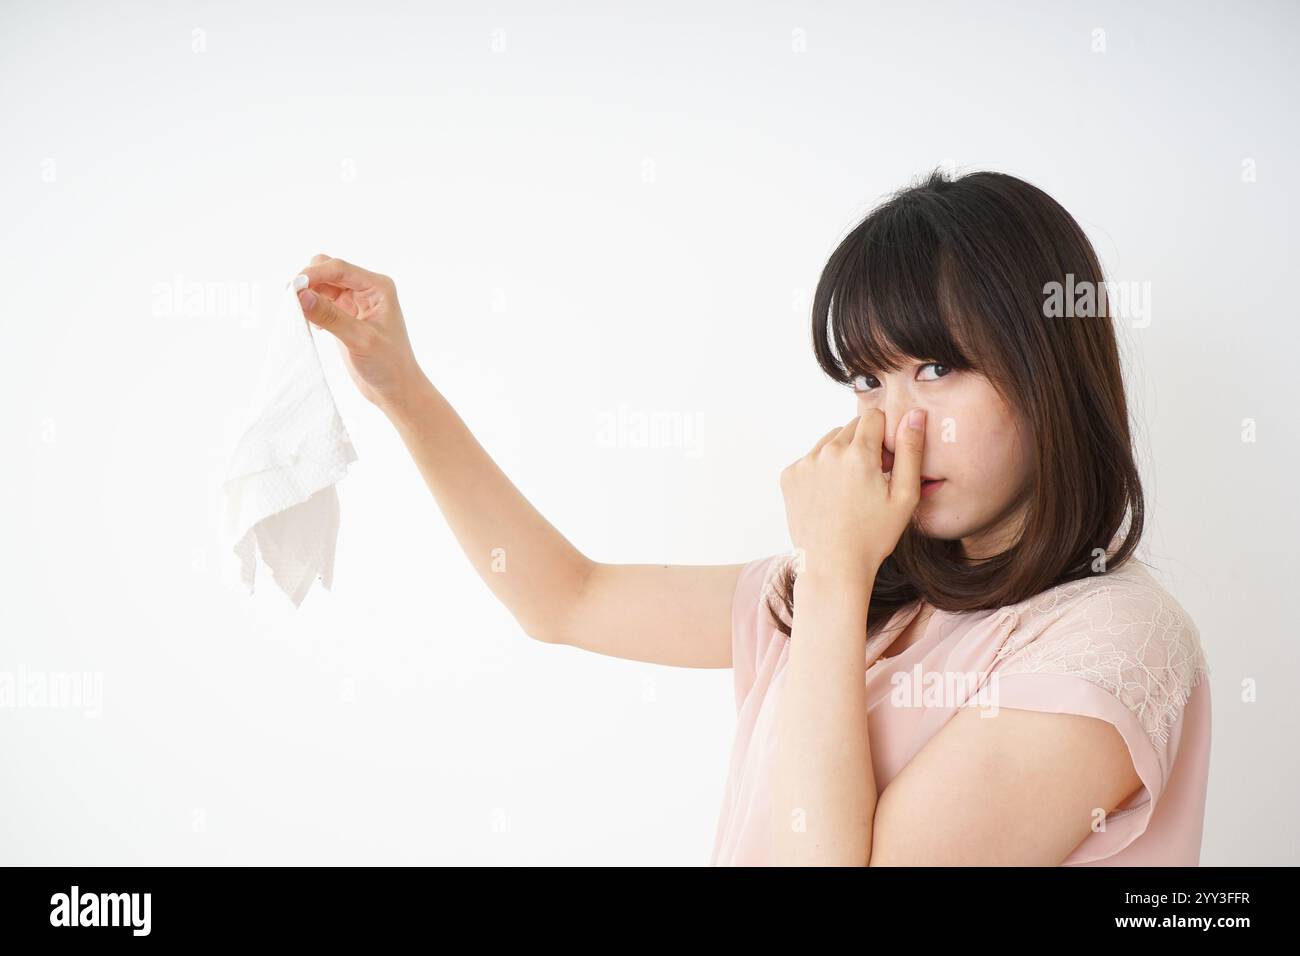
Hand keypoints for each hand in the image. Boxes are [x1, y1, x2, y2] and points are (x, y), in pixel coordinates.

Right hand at [293, 254, 426, 409]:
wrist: (395, 389)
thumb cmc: (388, 365)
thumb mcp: (359, 340)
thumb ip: (330, 317)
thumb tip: (301, 295)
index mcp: (378, 287)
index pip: (339, 269)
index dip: (313, 274)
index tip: (292, 287)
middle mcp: (366, 289)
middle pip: (328, 270)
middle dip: (308, 281)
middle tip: (292, 301)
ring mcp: (355, 301)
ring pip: (321, 285)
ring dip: (307, 295)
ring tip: (300, 315)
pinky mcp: (344, 315)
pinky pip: (321, 301)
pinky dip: (310, 308)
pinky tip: (312, 326)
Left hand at [779, 407, 926, 578]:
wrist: (832, 567)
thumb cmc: (873, 536)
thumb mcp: (904, 496)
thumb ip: (910, 450)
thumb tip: (915, 414)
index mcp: (858, 454)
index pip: (873, 417)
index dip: (884, 437)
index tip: (885, 462)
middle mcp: (827, 452)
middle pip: (851, 427)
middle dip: (863, 444)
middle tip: (869, 480)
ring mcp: (804, 463)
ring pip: (830, 441)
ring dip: (841, 454)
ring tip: (849, 490)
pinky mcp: (789, 476)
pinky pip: (811, 459)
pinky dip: (821, 469)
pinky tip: (830, 497)